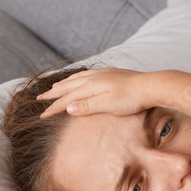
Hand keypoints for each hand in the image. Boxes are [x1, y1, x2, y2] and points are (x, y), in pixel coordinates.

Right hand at [35, 67, 154, 118]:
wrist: (151, 86)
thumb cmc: (131, 99)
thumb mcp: (107, 105)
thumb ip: (87, 106)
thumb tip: (67, 108)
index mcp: (90, 86)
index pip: (67, 99)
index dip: (53, 108)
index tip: (41, 116)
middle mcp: (94, 77)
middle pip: (68, 86)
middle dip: (53, 94)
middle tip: (39, 99)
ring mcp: (102, 74)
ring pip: (77, 78)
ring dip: (63, 84)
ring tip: (55, 87)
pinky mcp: (111, 74)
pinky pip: (87, 74)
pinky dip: (77, 78)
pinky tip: (80, 79)